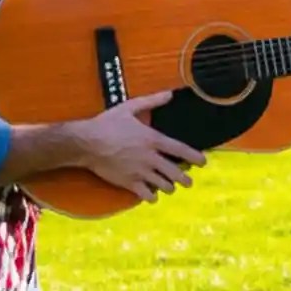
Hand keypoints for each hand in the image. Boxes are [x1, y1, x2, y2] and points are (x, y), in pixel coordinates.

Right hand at [77, 90, 206, 202]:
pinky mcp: (129, 183)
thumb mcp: (130, 107)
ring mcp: (140, 172)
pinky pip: (147, 195)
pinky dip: (152, 196)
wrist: (87, 143)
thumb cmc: (108, 123)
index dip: (195, 157)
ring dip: (169, 187)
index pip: (180, 150)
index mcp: (153, 139)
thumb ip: (151, 101)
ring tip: (169, 186)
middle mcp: (150, 158)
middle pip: (176, 173)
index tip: (203, 162)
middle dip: (185, 179)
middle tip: (187, 181)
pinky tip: (151, 194)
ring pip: (164, 186)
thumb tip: (170, 94)